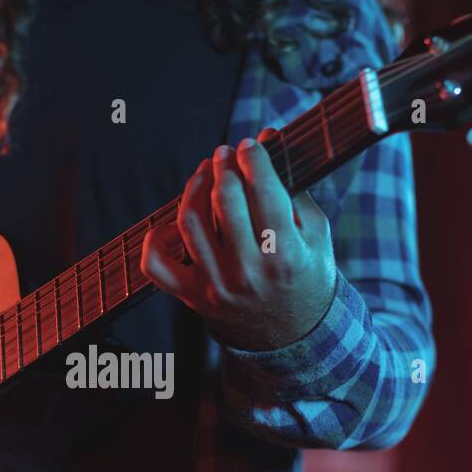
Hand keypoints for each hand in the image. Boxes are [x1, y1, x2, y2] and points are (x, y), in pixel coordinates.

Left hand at [140, 128, 337, 351]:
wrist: (292, 333)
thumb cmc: (305, 273)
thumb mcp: (314, 233)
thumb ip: (293, 187)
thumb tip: (265, 138)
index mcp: (286, 255)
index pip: (265, 191)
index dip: (254, 158)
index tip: (250, 145)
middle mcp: (249, 272)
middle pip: (225, 201)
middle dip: (224, 166)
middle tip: (225, 154)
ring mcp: (217, 286)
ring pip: (190, 223)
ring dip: (195, 188)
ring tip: (206, 174)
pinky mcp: (193, 297)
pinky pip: (156, 265)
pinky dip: (158, 237)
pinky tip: (176, 221)